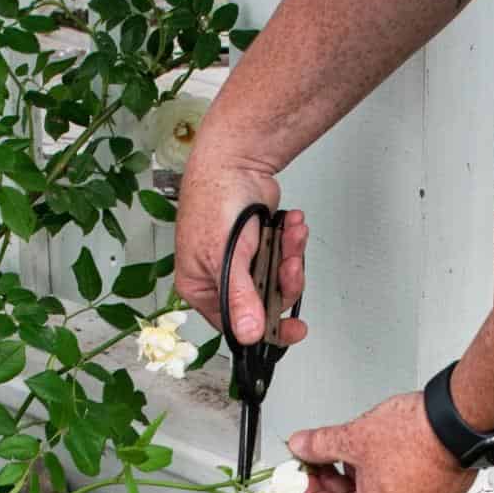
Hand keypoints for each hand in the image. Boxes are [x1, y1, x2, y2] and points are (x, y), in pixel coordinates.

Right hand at [175, 141, 307, 346]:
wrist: (236, 159)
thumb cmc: (215, 199)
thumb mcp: (225, 257)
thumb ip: (240, 298)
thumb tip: (248, 333)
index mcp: (201, 287)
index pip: (235, 324)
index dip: (264, 328)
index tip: (290, 329)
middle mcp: (220, 278)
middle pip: (263, 302)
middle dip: (283, 282)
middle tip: (291, 266)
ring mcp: (241, 262)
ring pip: (277, 279)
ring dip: (290, 257)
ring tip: (292, 236)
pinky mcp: (260, 247)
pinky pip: (283, 258)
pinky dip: (291, 242)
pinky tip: (291, 226)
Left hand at [288, 391, 474, 492]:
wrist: (460, 421)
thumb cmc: (419, 436)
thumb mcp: (355, 437)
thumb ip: (320, 445)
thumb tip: (302, 446)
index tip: (305, 475)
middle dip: (335, 482)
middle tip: (322, 459)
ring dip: (360, 478)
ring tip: (353, 450)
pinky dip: (387, 477)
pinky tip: (381, 453)